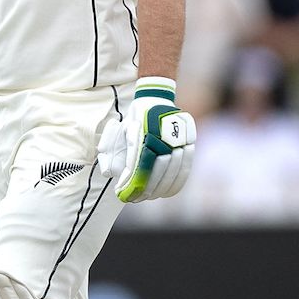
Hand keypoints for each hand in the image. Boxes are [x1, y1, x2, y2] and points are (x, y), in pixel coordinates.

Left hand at [98, 77, 195, 202]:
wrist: (156, 99)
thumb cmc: (134, 120)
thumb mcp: (118, 130)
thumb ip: (111, 149)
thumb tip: (108, 172)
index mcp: (141, 130)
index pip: (137, 161)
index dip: (131, 180)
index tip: (123, 192)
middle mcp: (160, 134)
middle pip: (156, 168)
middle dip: (145, 187)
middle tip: (135, 198)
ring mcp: (177, 137)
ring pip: (172, 170)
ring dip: (160, 188)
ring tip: (148, 197)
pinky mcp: (189, 141)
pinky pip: (186, 167)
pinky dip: (176, 183)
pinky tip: (166, 193)